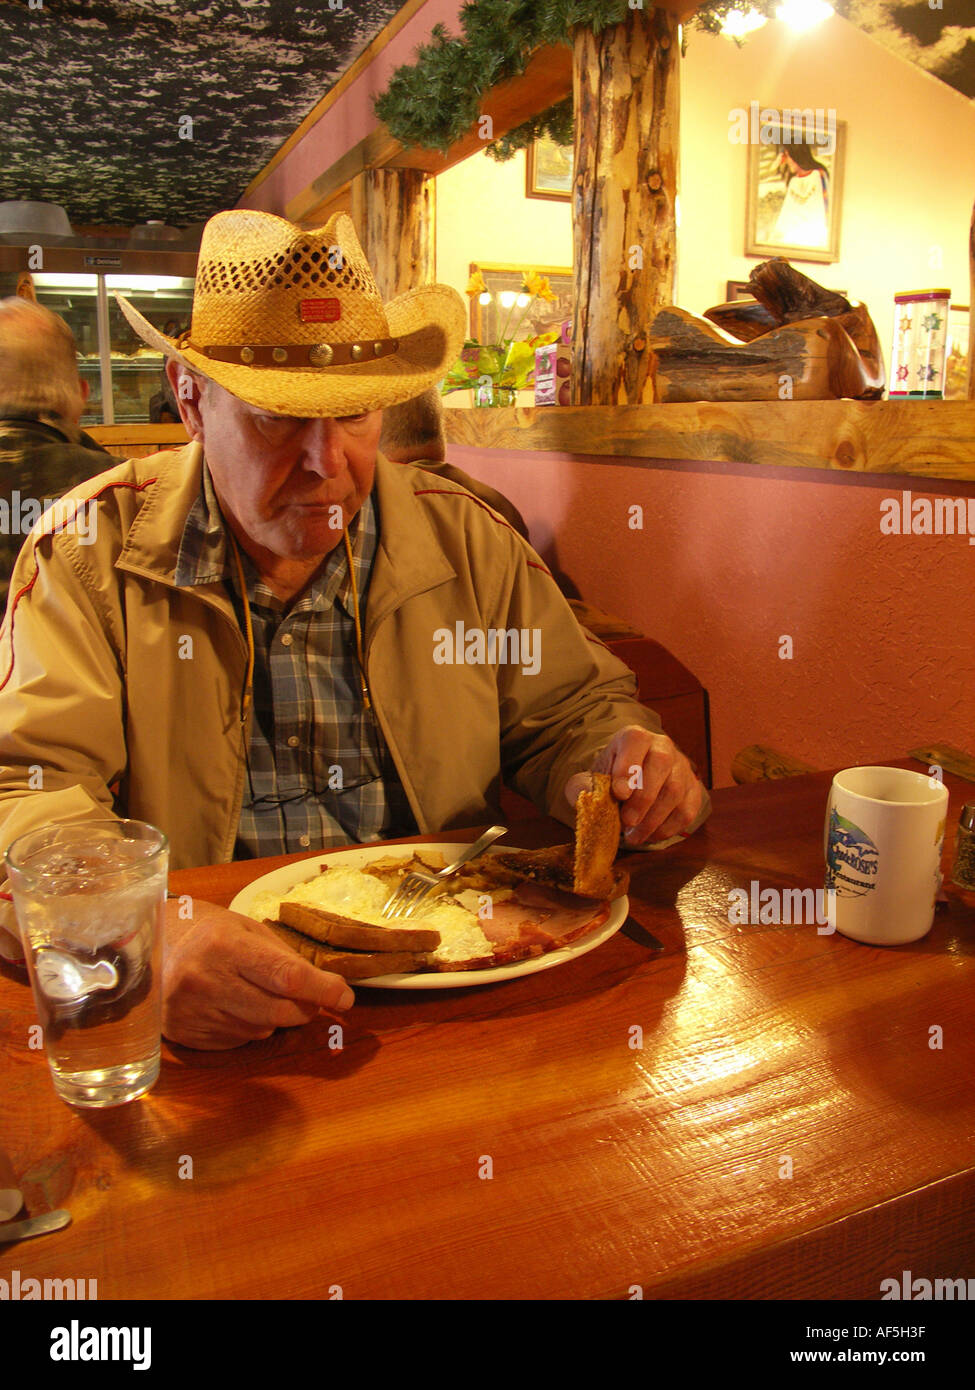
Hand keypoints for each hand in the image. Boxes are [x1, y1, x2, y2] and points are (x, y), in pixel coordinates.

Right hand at [162, 899, 353, 1049]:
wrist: (156, 951)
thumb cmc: (212, 936)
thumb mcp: (249, 931)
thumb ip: (286, 958)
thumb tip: (327, 989)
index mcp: (226, 945)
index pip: (286, 975)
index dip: (322, 990)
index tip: (344, 998)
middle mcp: (206, 980)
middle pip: (279, 1011)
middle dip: (305, 1008)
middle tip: (311, 998)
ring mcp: (193, 1011)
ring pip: (261, 1029)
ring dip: (276, 1018)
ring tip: (260, 993)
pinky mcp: (186, 1034)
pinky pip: (239, 1040)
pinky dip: (250, 1028)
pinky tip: (236, 1007)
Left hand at [565, 725, 705, 845]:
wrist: (633, 784)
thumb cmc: (611, 781)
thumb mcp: (591, 779)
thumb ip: (582, 786)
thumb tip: (584, 796)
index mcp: (634, 737)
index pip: (635, 742)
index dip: (629, 766)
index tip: (618, 793)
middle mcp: (662, 747)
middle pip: (661, 764)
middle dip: (643, 797)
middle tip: (627, 821)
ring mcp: (681, 768)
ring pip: (675, 790)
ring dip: (654, 818)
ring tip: (633, 836)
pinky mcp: (693, 790)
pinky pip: (686, 810)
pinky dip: (668, 828)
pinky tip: (650, 836)